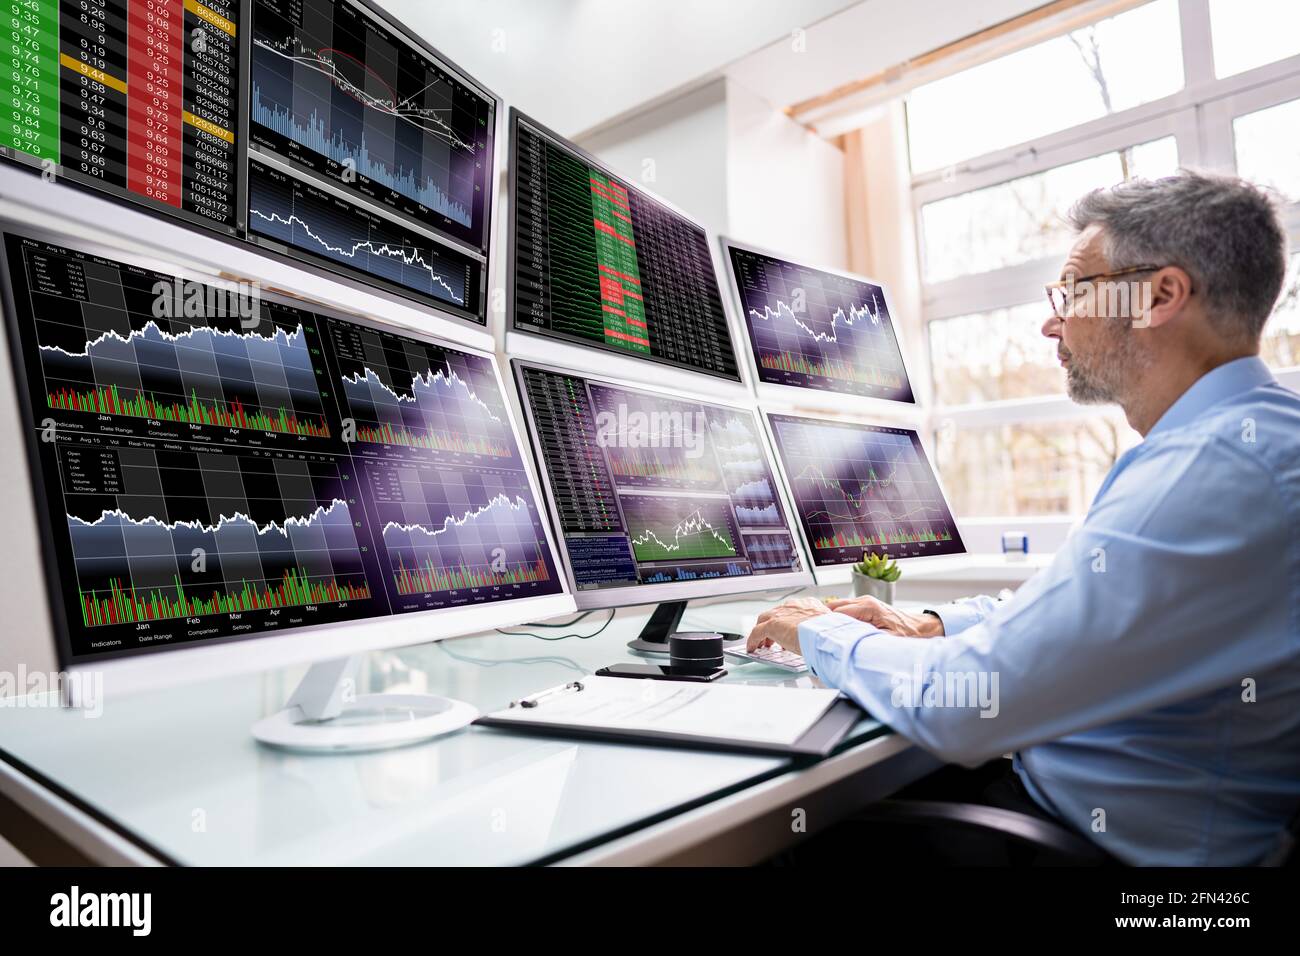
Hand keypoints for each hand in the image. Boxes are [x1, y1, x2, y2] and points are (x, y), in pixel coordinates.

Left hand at [746, 597, 831, 654]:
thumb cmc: (830, 632)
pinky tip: (752, 648)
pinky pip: (756, 632)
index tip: (788, 631)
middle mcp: (793, 606)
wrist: (824, 633)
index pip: (793, 611)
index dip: (788, 622)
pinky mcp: (771, 625)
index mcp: (809, 604)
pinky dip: (753, 640)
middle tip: (773, 639)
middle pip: (776, 614)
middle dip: (773, 626)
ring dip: (762, 633)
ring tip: (763, 645)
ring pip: (764, 621)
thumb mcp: (826, 628)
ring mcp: (781, 614)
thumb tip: (822, 643)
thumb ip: (820, 632)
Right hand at [824, 596, 943, 637]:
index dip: (827, 623)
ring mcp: (864, 601)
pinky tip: (838, 629)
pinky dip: (839, 617)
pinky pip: (845, 609)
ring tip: (827, 633)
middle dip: (826, 619)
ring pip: (838, 606)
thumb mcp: (888, 640)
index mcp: (868, 607)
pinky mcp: (865, 605)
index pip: (838, 612)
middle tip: (820, 634)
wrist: (919, 628)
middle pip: (834, 606)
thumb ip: (868, 639)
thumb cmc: (907, 633)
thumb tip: (851, 644)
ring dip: (832, 618)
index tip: (820, 634)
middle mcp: (864, 600)